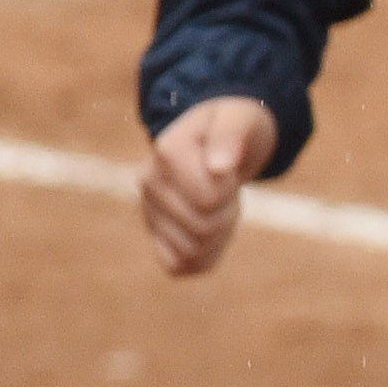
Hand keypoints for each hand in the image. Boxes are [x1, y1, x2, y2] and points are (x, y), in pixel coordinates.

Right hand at [139, 96, 278, 276]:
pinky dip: (203, 258)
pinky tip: (209, 234)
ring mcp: (147, 209)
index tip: (227, 167)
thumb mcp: (240, 120)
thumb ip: (230, 136)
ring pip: (191, 252)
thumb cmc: (232, 126)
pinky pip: (177, 266)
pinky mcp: (154, 232)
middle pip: (202, 229)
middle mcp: (147, 181)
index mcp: (165, 153)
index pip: (208, 200)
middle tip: (225, 187)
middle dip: (227, 213)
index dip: (229, 189)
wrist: (218, 136)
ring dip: (218, 235)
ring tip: (216, 204)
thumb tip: (219, 167)